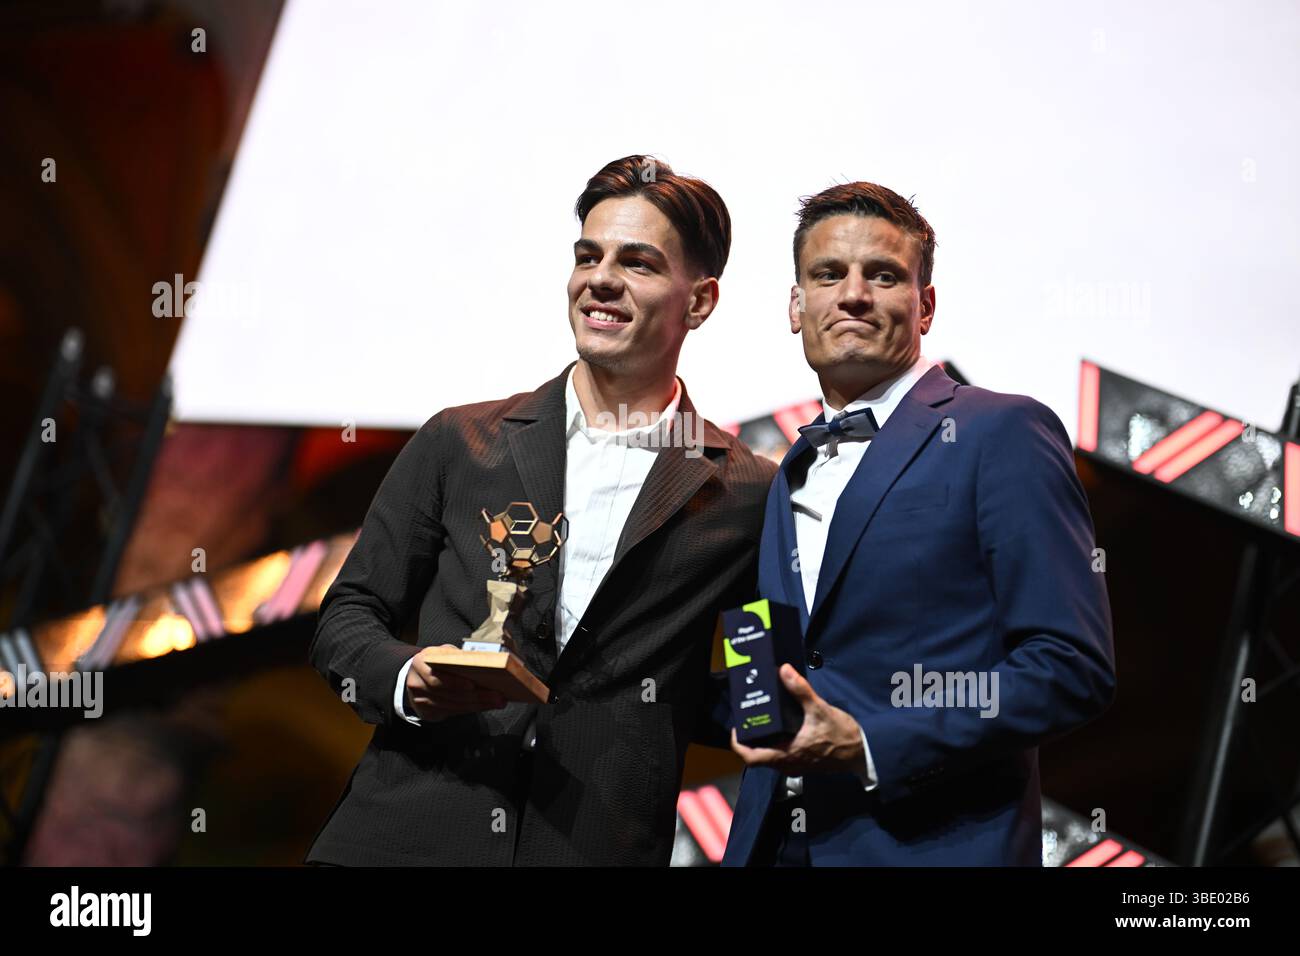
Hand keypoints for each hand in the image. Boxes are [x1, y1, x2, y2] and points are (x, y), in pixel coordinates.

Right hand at [404, 645, 507, 721]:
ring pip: (453, 705)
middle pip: (449, 694)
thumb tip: (483, 661)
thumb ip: (456, 656)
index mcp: (420, 663)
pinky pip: (452, 712)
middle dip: (477, 696)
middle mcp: (417, 683)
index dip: (455, 682)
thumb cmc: (435, 662)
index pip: (436, 676)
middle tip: (497, 696)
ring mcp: (420, 700)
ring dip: (478, 705)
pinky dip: (471, 709)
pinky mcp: (427, 712)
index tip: (473, 685)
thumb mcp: (443, 652)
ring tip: (497, 701)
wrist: (416, 676)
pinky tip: (485, 705)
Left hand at [730, 664, 863, 774]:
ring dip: (762, 740)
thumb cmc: (842, 736)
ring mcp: (795, 764)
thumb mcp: (820, 709)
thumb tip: (785, 671)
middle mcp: (787, 764)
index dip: (738, 743)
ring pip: (769, 756)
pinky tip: (781, 725)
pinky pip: (781, 754)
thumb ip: (801, 690)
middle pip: (757, 756)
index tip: (736, 727)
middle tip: (747, 718)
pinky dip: (775, 742)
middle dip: (749, 739)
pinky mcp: (803, 761)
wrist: (863, 753)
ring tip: (762, 718)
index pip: (751, 758)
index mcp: (786, 754)